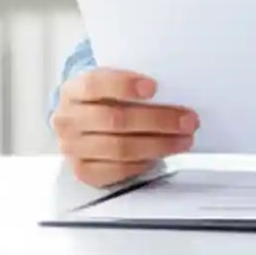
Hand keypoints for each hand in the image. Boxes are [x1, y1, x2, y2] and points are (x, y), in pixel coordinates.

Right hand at [52, 69, 200, 187]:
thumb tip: (172, 90)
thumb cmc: (104, 100)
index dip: (124, 85)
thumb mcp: (111, 83)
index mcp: (73, 90)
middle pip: (114, 119)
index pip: (95, 84)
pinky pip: (116, 170)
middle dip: (157, 120)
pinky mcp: (83, 171)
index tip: (153, 87)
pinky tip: (160, 156)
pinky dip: (142, 163)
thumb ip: (133, 85)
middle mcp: (68, 119)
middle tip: (187, 120)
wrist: (82, 123)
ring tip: (183, 139)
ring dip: (158, 145)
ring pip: (119, 148)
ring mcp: (72, 148)